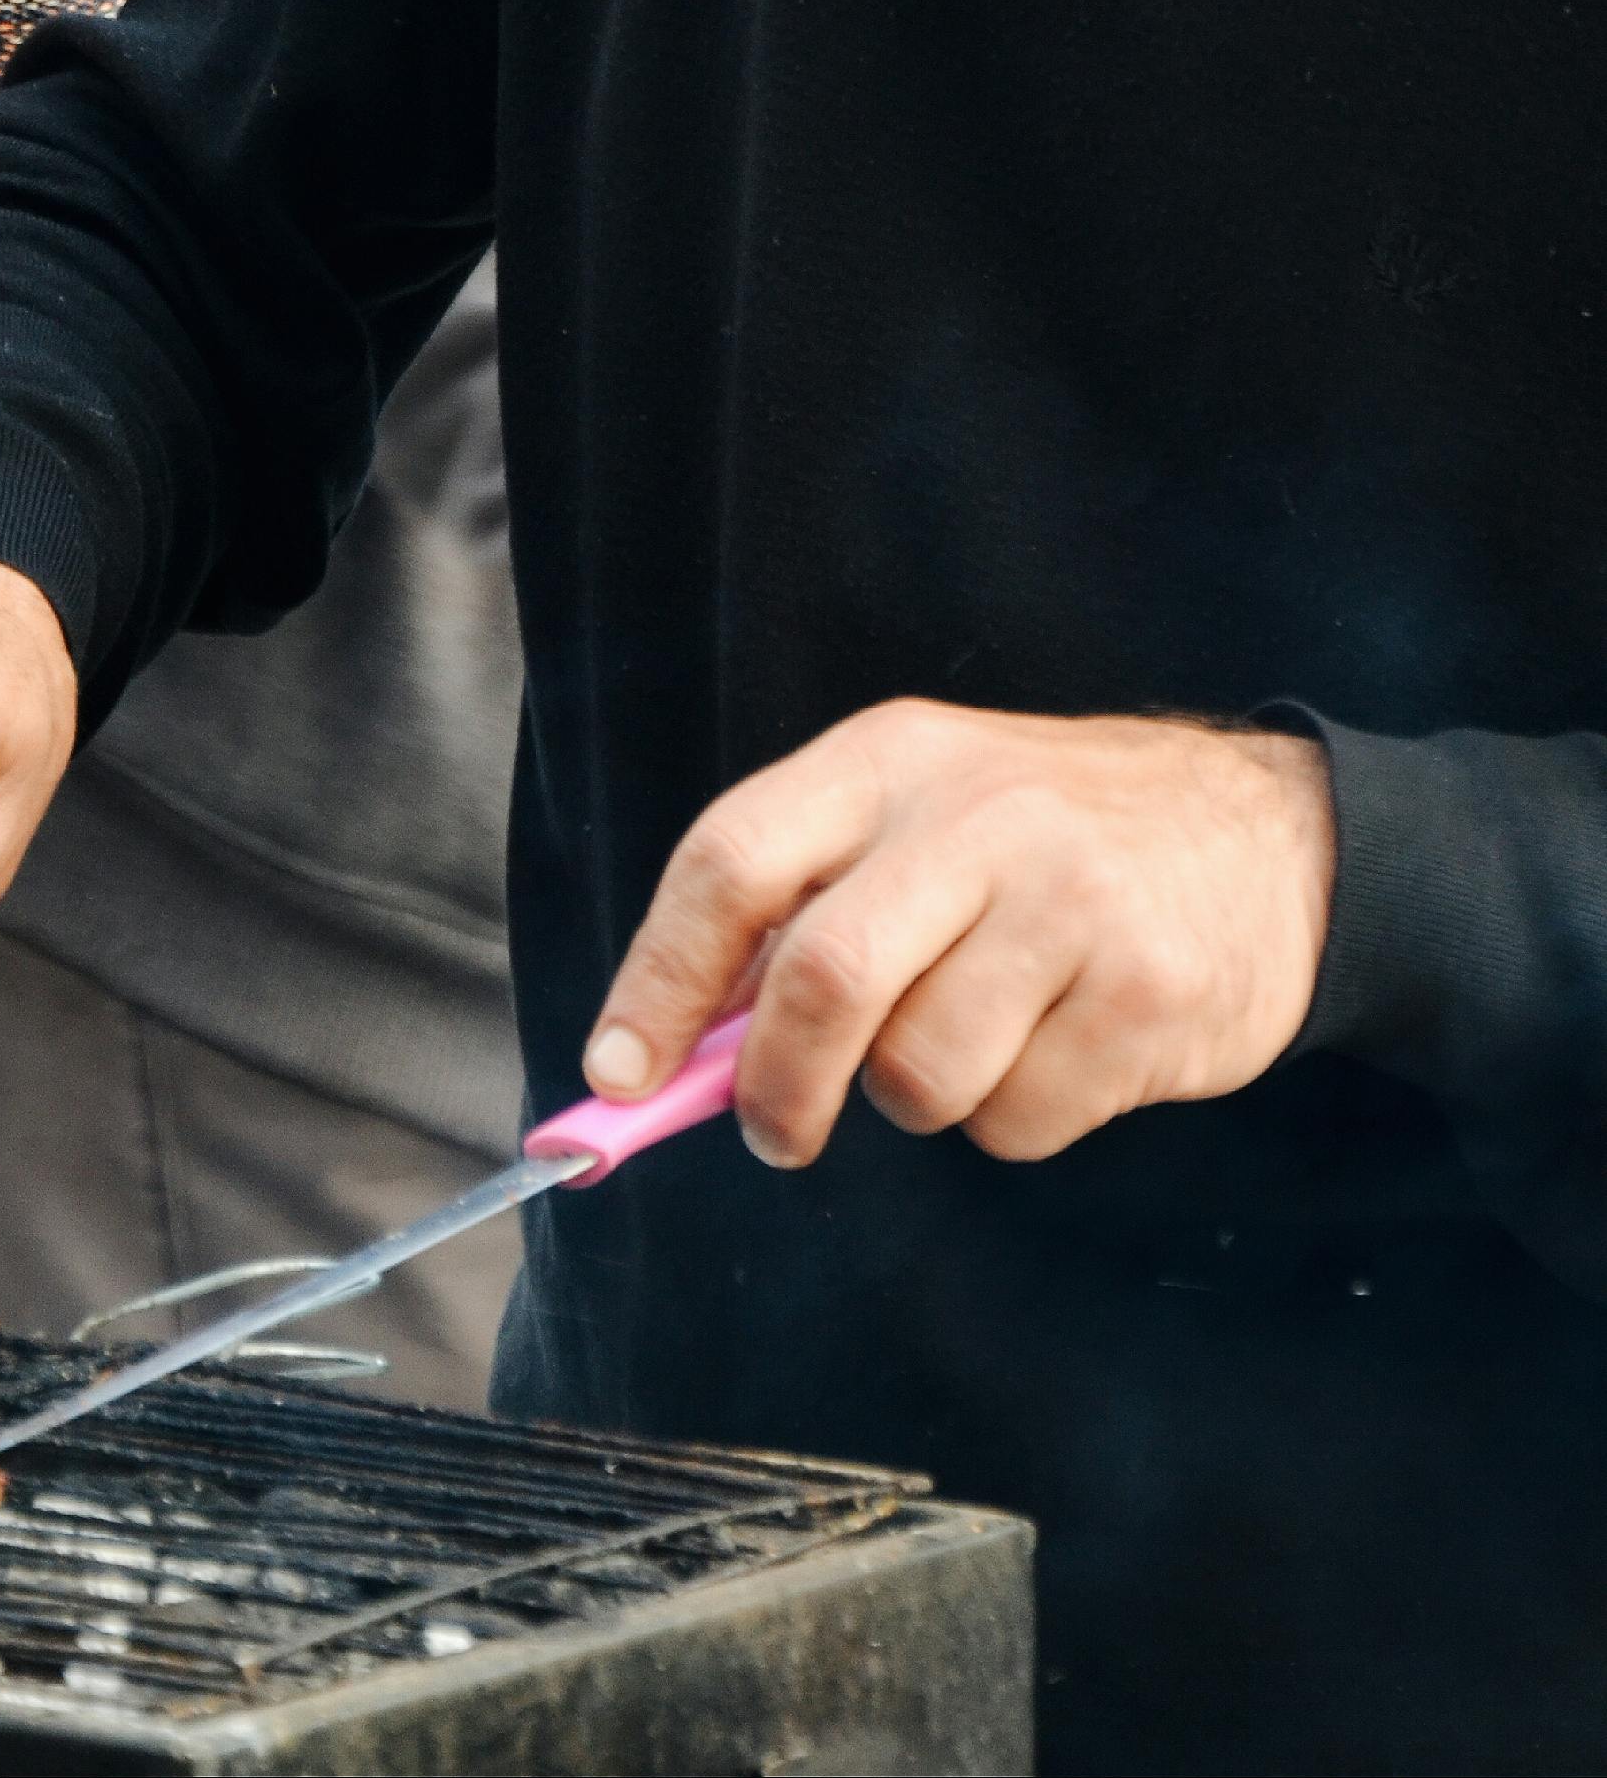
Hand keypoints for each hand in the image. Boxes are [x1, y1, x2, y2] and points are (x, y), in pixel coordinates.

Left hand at [583, 701, 1335, 1164]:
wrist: (1273, 837)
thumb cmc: (1044, 848)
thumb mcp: (914, 822)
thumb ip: (795, 914)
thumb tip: (663, 1052)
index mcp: (887, 760)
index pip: (731, 861)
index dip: (658, 979)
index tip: (618, 1075)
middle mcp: (976, 815)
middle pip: (823, 979)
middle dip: (775, 1085)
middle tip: (774, 1132)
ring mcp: (1072, 901)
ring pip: (920, 1071)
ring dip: (918, 1099)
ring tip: (975, 1040)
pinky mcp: (1147, 993)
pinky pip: (1018, 1119)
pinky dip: (1013, 1119)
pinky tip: (1063, 1048)